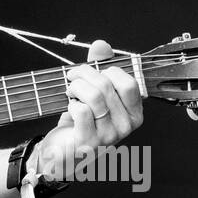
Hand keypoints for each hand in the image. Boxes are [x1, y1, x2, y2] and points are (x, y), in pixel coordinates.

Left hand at [33, 39, 143, 181]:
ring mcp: (110, 136)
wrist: (64, 152)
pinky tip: (70, 108)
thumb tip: (101, 45)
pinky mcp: (90, 142)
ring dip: (75, 87)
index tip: (94, 73)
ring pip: (94, 96)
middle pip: (107, 85)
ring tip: (70, 91)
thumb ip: (99, 67)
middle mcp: (126, 126)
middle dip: (84, 74)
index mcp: (134, 113)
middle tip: (72, 77)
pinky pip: (81, 111)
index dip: (108, 71)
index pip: (129, 83)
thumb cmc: (81, 121)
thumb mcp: (94, 92)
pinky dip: (71, 104)